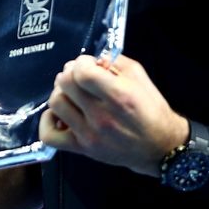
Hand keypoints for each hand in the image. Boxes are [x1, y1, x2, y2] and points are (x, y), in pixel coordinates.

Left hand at [39, 54, 187, 175]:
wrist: (160, 147)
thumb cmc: (151, 110)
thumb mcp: (140, 77)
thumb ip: (115, 61)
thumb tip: (92, 59)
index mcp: (118, 96)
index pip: (81, 71)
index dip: (81, 63)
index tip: (89, 65)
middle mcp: (101, 116)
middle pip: (65, 84)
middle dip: (70, 74)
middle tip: (79, 77)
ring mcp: (89, 134)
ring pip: (55, 104)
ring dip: (60, 93)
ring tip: (71, 94)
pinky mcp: (82, 149)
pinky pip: (49, 135)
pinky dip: (48, 121)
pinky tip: (59, 114)